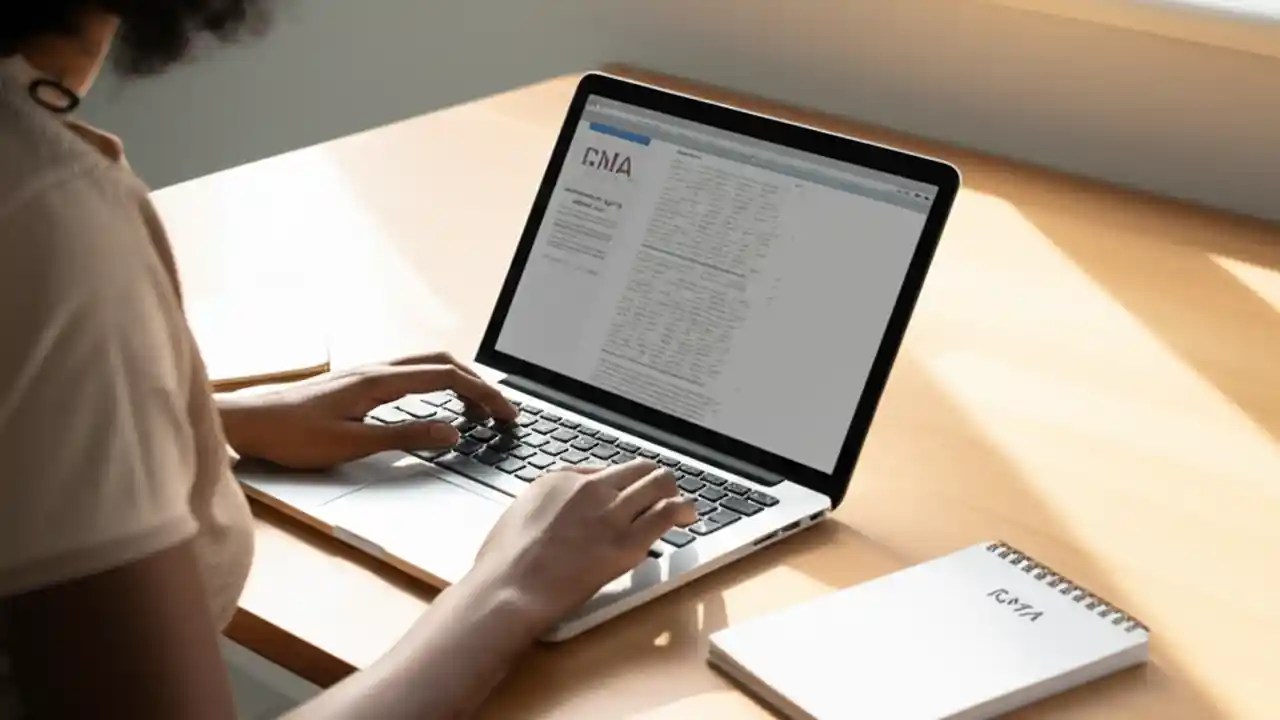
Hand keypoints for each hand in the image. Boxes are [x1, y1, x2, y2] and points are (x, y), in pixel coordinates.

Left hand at [217, 352, 516, 469]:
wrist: (247, 422)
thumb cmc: (291, 437)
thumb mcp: (351, 445)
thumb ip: (405, 437)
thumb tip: (451, 433)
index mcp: (380, 381)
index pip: (447, 378)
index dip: (483, 394)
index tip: (506, 414)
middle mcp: (376, 369)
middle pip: (443, 363)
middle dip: (479, 384)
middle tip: (501, 412)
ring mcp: (367, 373)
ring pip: (427, 365)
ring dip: (459, 382)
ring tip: (478, 409)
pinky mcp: (358, 382)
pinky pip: (411, 374)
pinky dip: (438, 384)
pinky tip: (437, 407)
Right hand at [470, 460, 696, 634]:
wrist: (508, 588)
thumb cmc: (504, 563)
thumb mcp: (519, 512)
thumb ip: (548, 502)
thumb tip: (564, 506)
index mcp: (560, 479)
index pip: (605, 471)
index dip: (620, 486)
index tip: (626, 497)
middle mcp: (590, 489)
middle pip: (639, 470)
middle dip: (654, 481)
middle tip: (662, 496)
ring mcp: (611, 513)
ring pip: (659, 484)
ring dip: (673, 493)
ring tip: (681, 507)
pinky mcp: (627, 543)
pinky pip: (666, 513)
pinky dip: (682, 511)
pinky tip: (688, 518)